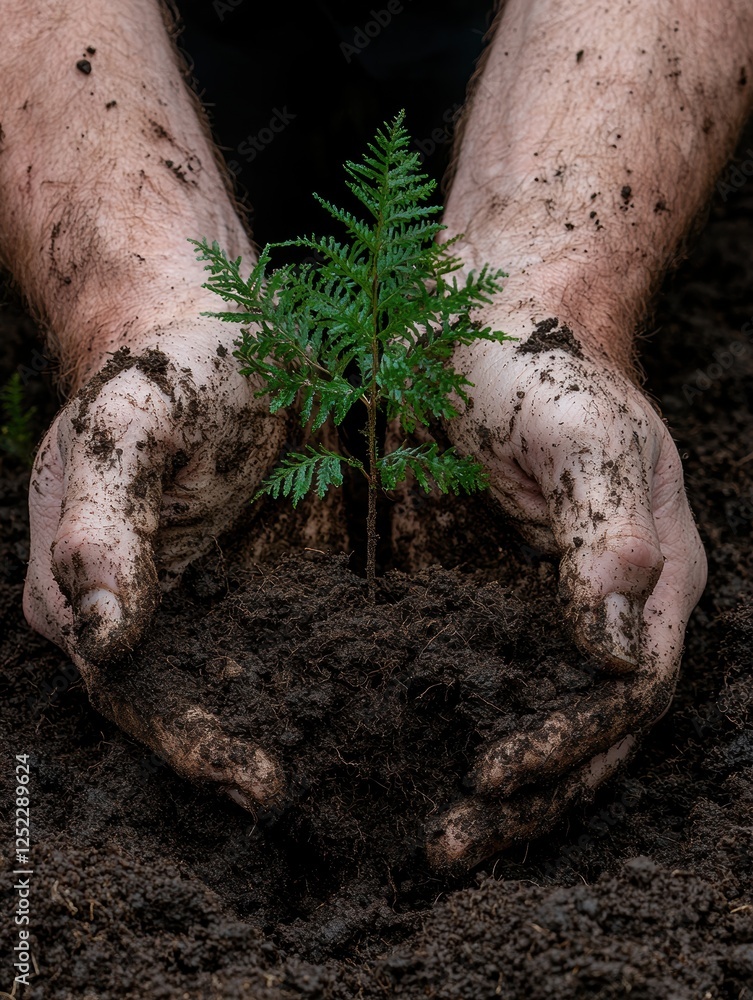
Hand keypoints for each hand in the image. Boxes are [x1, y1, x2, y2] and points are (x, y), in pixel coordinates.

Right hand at [23, 315, 287, 809]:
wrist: (208, 330)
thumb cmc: (167, 365)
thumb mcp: (133, 419)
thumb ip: (102, 516)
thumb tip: (91, 626)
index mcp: (72, 568)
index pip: (116, 680)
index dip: (177, 738)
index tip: (249, 778)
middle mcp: (113, 594)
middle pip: (155, 698)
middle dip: (213, 754)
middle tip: (282, 793)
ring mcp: (166, 587)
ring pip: (197, 680)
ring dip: (246, 730)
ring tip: (308, 773)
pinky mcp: (216, 574)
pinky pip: (241, 638)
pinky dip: (275, 678)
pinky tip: (329, 703)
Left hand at [426, 308, 706, 869]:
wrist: (485, 318)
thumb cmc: (544, 363)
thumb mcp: (586, 431)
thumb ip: (607, 527)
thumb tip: (611, 650)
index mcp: (651, 574)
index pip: (627, 694)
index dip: (569, 744)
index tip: (492, 776)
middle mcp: (606, 604)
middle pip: (587, 731)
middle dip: (529, 797)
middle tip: (450, 848)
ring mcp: (544, 603)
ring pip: (534, 717)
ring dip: (495, 787)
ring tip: (433, 841)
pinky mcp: (483, 590)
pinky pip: (476, 675)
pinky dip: (450, 727)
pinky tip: (401, 761)